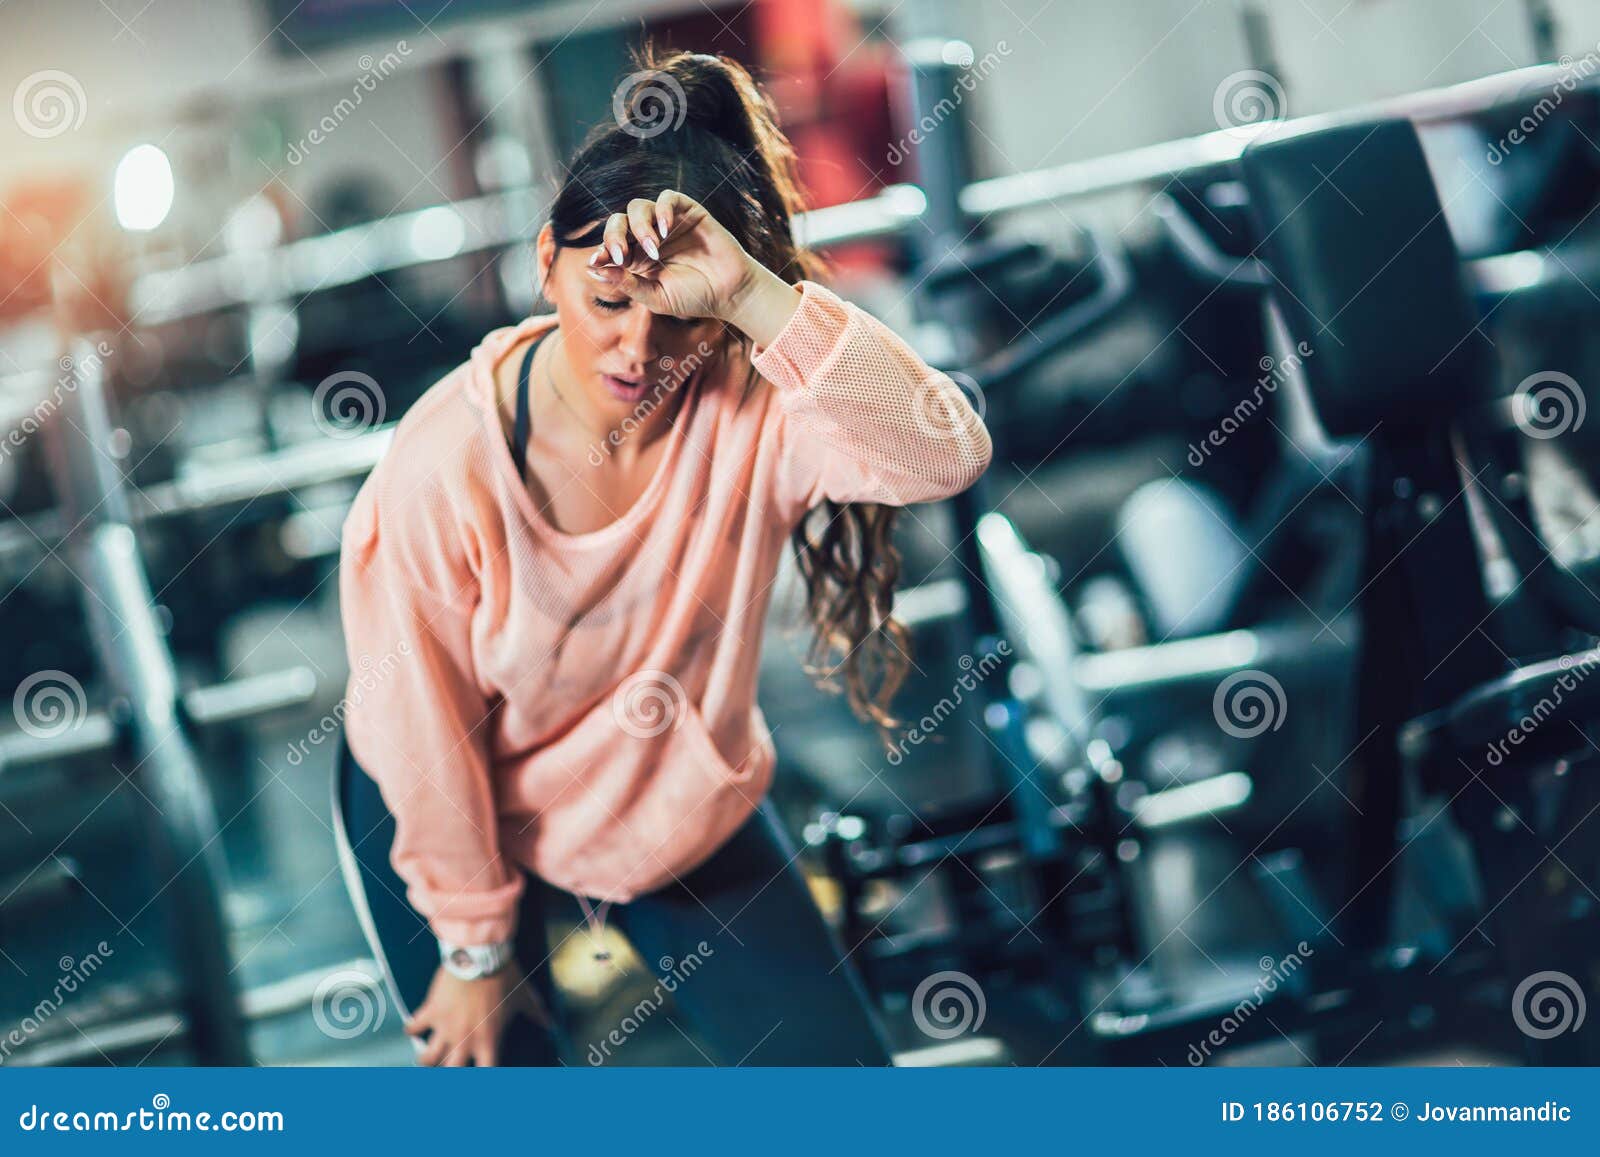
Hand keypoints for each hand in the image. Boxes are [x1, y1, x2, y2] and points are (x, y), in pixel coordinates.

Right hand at [404, 963, 552, 1066]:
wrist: (481, 954)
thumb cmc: (505, 976)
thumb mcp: (524, 997)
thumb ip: (536, 1013)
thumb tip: (550, 1023)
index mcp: (489, 1039)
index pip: (486, 1073)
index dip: (483, 1079)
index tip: (479, 1075)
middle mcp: (465, 1039)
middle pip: (450, 1070)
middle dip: (447, 1071)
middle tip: (447, 1065)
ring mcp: (446, 1027)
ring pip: (428, 1057)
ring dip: (427, 1058)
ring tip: (427, 1056)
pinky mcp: (431, 1011)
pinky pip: (414, 1027)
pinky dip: (412, 1028)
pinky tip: (414, 1026)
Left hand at [590, 189, 799, 344]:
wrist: (728, 292)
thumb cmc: (694, 298)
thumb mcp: (656, 298)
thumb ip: (627, 284)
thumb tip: (595, 269)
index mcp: (636, 258)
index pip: (609, 246)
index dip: (601, 251)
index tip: (597, 261)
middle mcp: (647, 237)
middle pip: (617, 222)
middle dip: (614, 237)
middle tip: (622, 255)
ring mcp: (666, 223)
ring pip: (637, 208)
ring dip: (640, 227)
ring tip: (655, 248)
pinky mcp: (687, 211)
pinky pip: (667, 198)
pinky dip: (662, 209)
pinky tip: (665, 229)